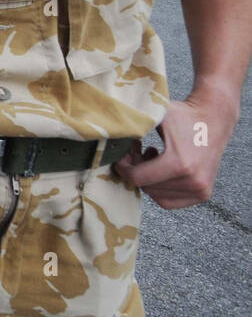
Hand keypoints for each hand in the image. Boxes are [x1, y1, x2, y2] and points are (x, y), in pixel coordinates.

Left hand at [115, 93, 236, 207]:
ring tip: (151, 157)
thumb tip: (102, 135)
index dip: (124, 168)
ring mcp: (200, 190)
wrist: (214, 118)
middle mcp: (193, 181)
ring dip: (148, 179)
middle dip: (136, 171)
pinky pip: (170, 200)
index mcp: (180, 164)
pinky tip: (162, 168)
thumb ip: (130, 128)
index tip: (121, 156)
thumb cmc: (182, 115)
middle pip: (147, 187)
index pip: (138, 178)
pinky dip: (160, 188)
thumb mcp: (155, 117)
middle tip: (135, 153)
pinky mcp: (203, 194)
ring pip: (157, 195)